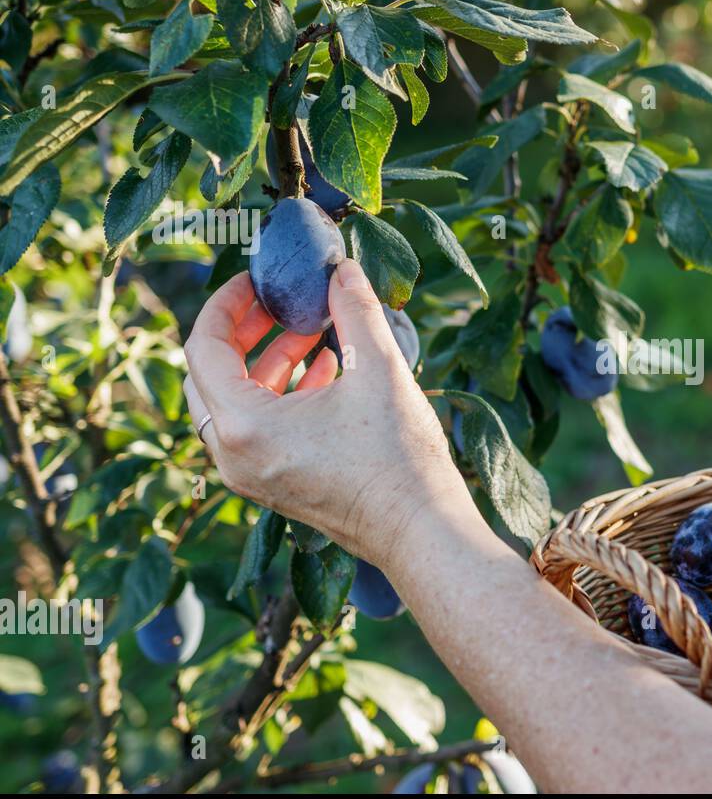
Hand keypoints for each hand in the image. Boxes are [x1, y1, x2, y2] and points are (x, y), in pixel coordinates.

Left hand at [182, 260, 479, 567]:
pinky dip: (279, 395)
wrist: (420, 530)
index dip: (226, 304)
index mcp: (245, 425)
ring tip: (313, 334)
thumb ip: (356, 309)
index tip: (256, 280)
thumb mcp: (379, 369)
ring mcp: (251, 476)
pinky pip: (256, 430)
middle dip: (245, 333)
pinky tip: (327, 371)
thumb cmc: (399, 458)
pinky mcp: (273, 486)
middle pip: (211, 376)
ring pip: (234, 404)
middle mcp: (234, 455)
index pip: (204, 347)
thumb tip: (342, 268)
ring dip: (267, 363)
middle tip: (280, 303)